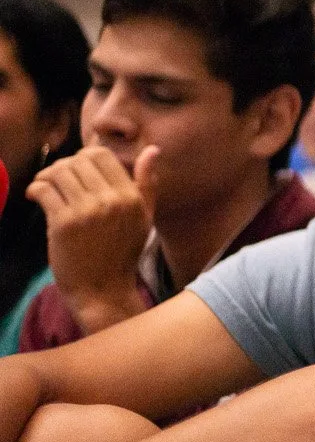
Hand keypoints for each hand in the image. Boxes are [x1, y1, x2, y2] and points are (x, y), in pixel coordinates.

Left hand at [25, 145, 158, 333]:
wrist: (103, 290)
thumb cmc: (121, 254)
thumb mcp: (143, 217)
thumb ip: (148, 183)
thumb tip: (153, 150)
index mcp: (131, 196)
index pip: (100, 155)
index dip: (82, 157)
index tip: (75, 172)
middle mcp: (111, 200)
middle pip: (77, 161)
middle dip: (62, 167)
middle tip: (56, 181)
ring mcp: (87, 211)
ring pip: (58, 172)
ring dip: (46, 177)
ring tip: (45, 188)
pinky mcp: (63, 223)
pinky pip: (44, 190)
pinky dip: (35, 189)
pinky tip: (36, 198)